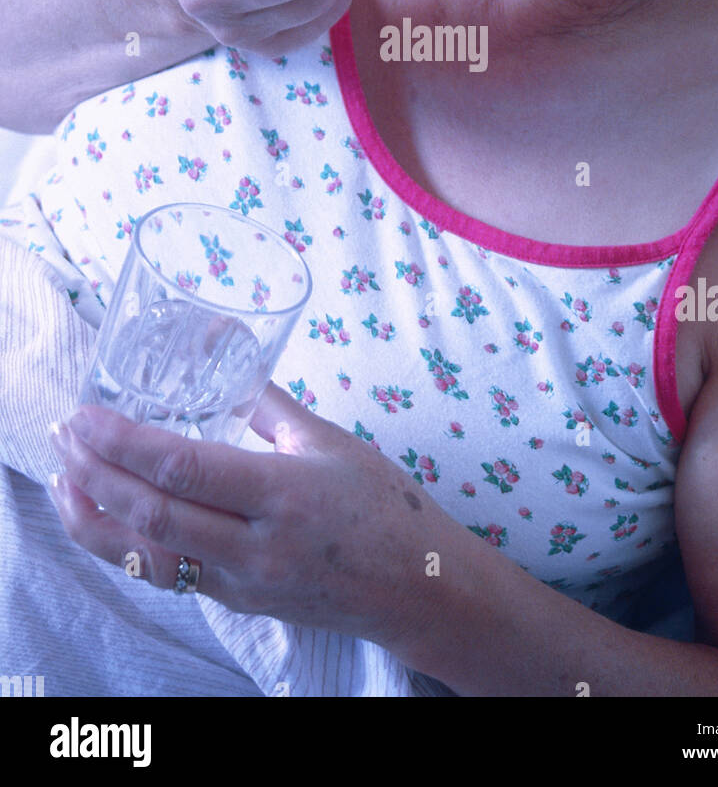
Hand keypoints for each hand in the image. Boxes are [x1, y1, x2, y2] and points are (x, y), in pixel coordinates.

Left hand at [47, 383, 443, 648]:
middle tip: (64, 435)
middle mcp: (254, 547)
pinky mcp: (237, 602)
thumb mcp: (329, 442)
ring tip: (64, 480)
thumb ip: (269, 404)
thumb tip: (227, 350)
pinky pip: (167, 575)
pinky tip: (108, 517)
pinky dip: (126, 546)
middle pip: (151, 516)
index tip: (86, 415)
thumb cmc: (383, 507)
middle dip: (95, 474)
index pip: (182, 469)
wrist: (418, 588)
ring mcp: (241, 583)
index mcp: (282, 495)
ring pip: (146, 558)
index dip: (123, 442)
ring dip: (95, 519)